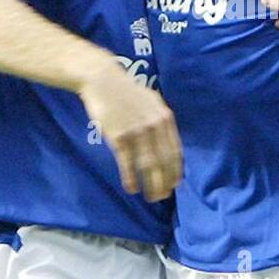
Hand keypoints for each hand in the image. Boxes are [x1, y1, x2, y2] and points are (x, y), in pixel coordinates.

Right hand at [78, 64, 182, 201]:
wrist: (103, 81)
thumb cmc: (127, 92)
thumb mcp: (152, 102)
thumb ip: (161, 121)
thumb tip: (167, 144)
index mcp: (165, 118)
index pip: (175, 151)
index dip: (175, 170)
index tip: (174, 184)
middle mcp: (154, 126)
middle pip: (164, 161)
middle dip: (165, 182)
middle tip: (162, 196)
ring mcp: (137, 132)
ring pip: (148, 166)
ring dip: (151, 185)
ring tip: (150, 197)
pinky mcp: (119, 137)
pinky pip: (127, 164)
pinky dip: (130, 178)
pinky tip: (131, 188)